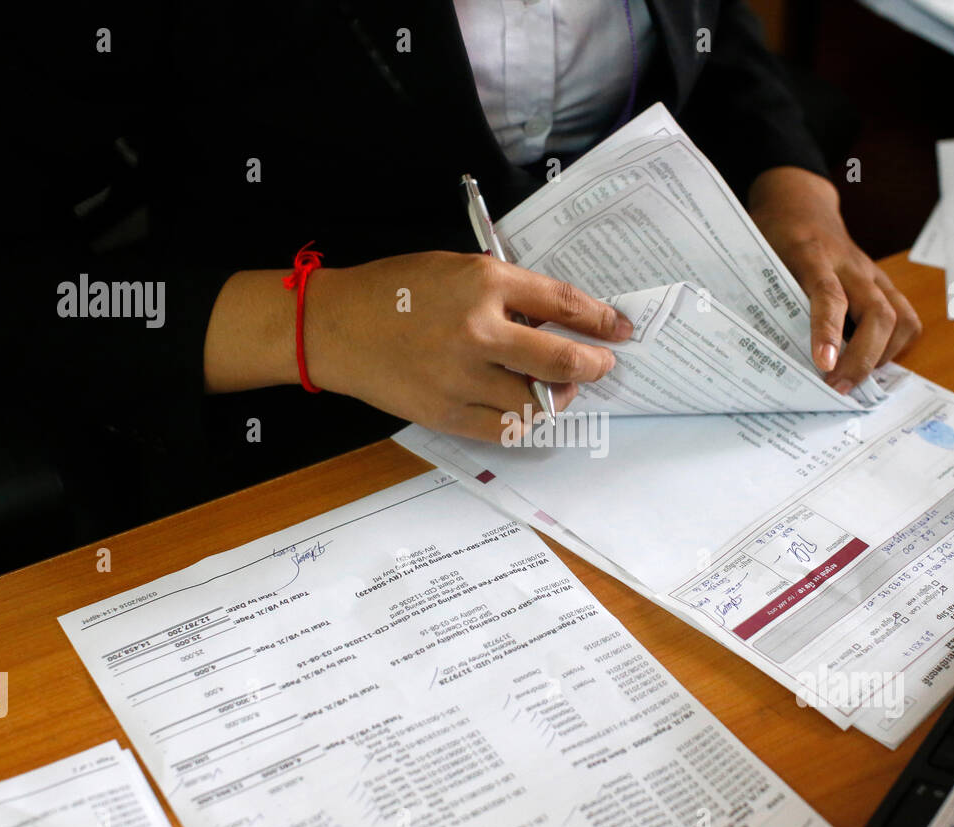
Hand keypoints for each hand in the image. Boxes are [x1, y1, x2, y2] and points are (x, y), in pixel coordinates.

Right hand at [205, 252, 630, 441]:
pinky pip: (505, 431)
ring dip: (556, 398)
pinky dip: (525, 424)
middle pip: (561, 360)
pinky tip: (525, 411)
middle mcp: (479, 331)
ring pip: (537, 403)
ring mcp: (462, 377)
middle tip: (601, 365)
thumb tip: (556, 319)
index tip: (618, 328)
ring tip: (554, 389)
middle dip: (592, 365)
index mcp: (483, 284)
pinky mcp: (446, 413)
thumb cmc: (394, 290)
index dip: (599, 319)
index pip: (562, 303)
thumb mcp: (456, 270)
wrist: (335, 326)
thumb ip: (506, 292)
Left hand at [748, 167, 920, 392]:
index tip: (823, 364)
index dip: (827, 330)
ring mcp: (872, 273)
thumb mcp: (754, 256)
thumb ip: (753, 292)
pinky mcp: (883, 283)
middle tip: (837, 389)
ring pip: (900, 318)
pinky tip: (869, 361)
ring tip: (853, 379)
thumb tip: (746, 344)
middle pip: (877, 312)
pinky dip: (894, 346)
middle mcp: (850, 264)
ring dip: (882, 356)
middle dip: (862, 358)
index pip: (828, 293)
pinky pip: (905, 317)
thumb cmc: (773, 234)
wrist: (800, 203)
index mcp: (811, 254)